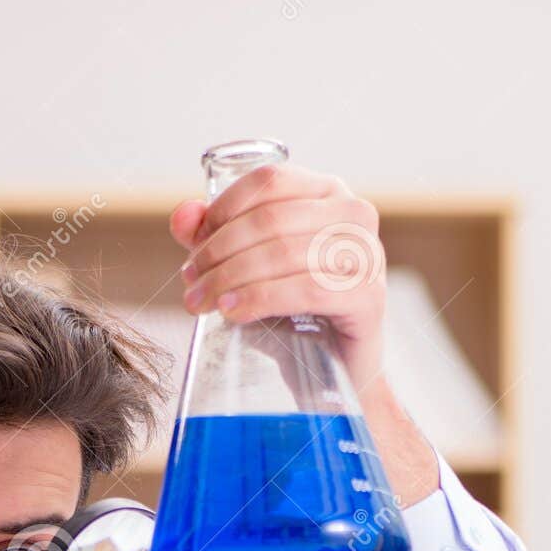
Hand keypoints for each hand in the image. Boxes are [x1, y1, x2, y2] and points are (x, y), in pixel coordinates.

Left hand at [171, 163, 387, 392]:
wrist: (333, 370)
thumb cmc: (289, 313)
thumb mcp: (246, 270)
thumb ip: (213, 237)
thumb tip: (182, 215)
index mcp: (325, 193)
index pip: (268, 180)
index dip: (222, 210)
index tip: (193, 246)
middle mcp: (353, 213)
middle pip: (271, 219)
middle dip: (219, 251)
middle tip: (190, 282)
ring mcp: (367, 253)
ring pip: (284, 252)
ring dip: (230, 278)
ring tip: (201, 302)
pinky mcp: (368, 296)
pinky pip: (307, 290)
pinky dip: (261, 299)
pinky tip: (232, 312)